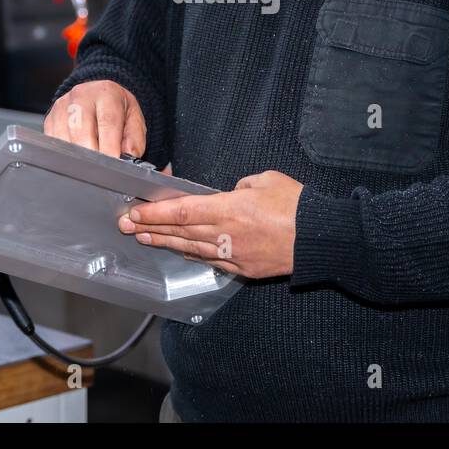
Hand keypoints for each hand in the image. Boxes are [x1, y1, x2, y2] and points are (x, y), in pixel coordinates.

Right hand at [44, 80, 145, 157]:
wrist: (98, 96)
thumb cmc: (116, 108)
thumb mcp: (133, 118)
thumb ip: (134, 139)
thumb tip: (128, 156)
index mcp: (106, 93)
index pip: (107, 122)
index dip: (109, 146)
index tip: (112, 163)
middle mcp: (81, 96)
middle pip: (81, 131)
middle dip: (92, 155)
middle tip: (101, 170)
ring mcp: (62, 107)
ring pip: (64, 139)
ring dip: (77, 158)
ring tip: (90, 165)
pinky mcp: (50, 120)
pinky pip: (53, 143)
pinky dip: (65, 156)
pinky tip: (76, 158)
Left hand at [117, 170, 301, 278]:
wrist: (321, 238)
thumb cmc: (297, 206)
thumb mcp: (266, 180)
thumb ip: (241, 186)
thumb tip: (232, 193)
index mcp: (230, 208)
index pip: (182, 211)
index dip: (155, 213)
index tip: (135, 211)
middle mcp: (226, 234)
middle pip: (180, 232)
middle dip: (151, 228)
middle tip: (128, 226)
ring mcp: (233, 254)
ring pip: (191, 248)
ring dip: (165, 243)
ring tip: (145, 239)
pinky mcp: (244, 268)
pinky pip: (212, 261)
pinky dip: (193, 254)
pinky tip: (181, 251)